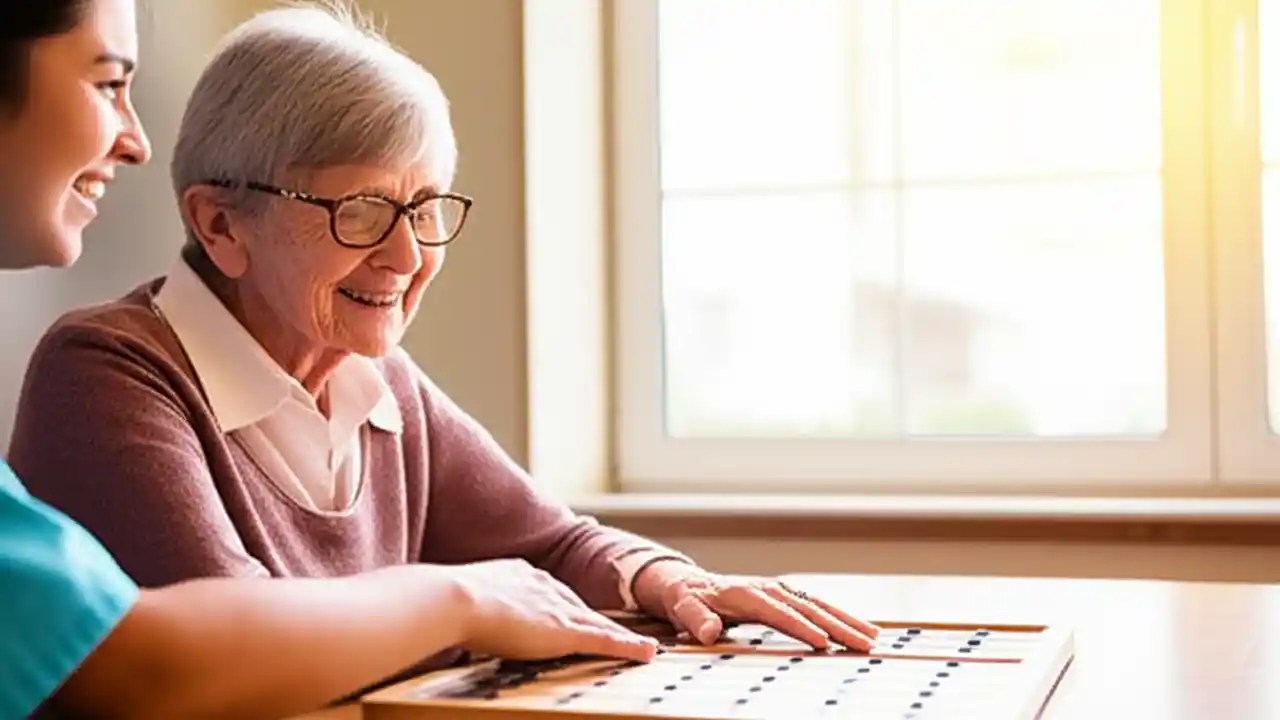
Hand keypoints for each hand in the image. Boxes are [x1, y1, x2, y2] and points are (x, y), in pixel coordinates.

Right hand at [447, 559, 658, 662]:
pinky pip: (605, 641)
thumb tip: (445, 617)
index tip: (567, 612)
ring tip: (641, 644)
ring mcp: (557, 608)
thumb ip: (465, 608)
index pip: (548, 592)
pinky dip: (628, 647)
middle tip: (616, 629)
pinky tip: (647, 652)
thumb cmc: (444, 601)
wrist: (455, 598)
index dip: (561, 605)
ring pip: (597, 623)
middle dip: (596, 619)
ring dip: (620, 635)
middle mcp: (544, 586)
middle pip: (578, 606)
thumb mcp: (457, 599)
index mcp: (518, 574)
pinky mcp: (564, 631)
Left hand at [633, 563, 878, 651]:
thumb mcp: (684, 610)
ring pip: (818, 604)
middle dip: (838, 626)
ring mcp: (778, 590)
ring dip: (846, 620)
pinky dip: (839, 615)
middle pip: (808, 607)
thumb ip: (697, 621)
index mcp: (745, 593)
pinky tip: (859, 628)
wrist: (688, 584)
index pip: (778, 613)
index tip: (823, 642)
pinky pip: (816, 605)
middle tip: (864, 644)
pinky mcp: (784, 595)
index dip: (801, 627)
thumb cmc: (686, 600)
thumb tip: (711, 632)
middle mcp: (767, 588)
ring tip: (872, 637)